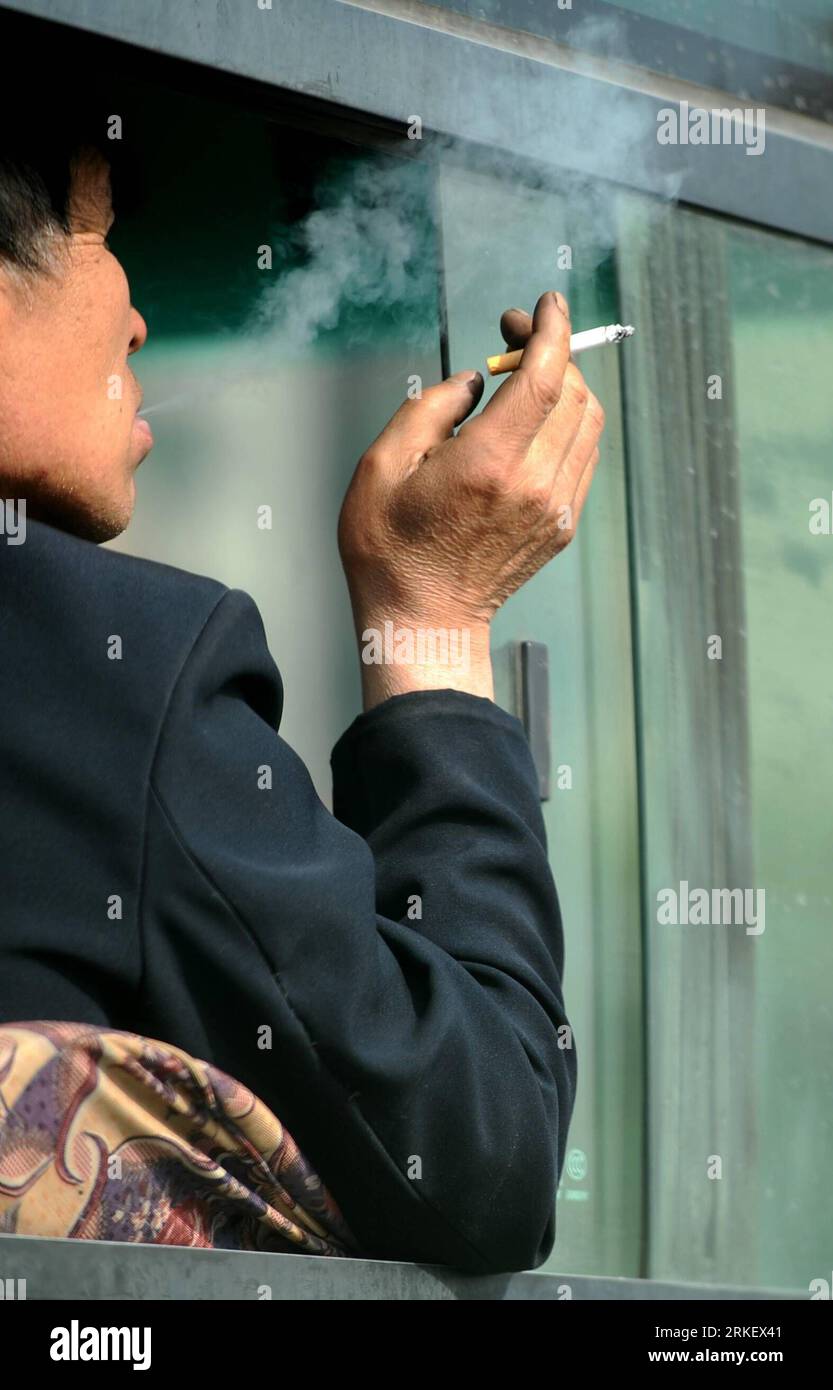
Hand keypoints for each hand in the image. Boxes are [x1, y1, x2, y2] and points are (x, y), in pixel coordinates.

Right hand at [339, 291, 605, 708]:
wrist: (424, 622)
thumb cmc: (390, 551)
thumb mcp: (381, 466)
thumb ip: (430, 408)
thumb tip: (473, 382)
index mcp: (488, 463)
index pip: (544, 376)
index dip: (551, 329)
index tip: (545, 304)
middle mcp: (533, 483)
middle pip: (574, 391)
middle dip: (551, 351)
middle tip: (512, 339)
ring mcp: (553, 507)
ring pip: (587, 422)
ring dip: (564, 386)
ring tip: (521, 380)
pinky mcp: (560, 525)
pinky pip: (584, 456)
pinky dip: (567, 424)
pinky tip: (531, 423)